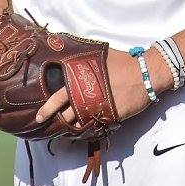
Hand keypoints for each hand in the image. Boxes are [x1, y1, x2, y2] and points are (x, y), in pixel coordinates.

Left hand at [34, 46, 173, 127]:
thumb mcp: (98, 56)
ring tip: (63, 129)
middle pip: (66, 113)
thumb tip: (69, 60)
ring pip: (79, 122)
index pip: (59, 96)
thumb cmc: (122, 62)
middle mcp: (87, 96)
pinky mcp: (110, 117)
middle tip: (46, 127)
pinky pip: (95, 126)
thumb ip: (83, 62)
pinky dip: (88, 128)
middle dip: (55, 121)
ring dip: (71, 126)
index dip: (48, 107)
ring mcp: (99, 108)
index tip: (39, 116)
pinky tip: (83, 130)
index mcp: (81, 80)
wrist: (145, 73)